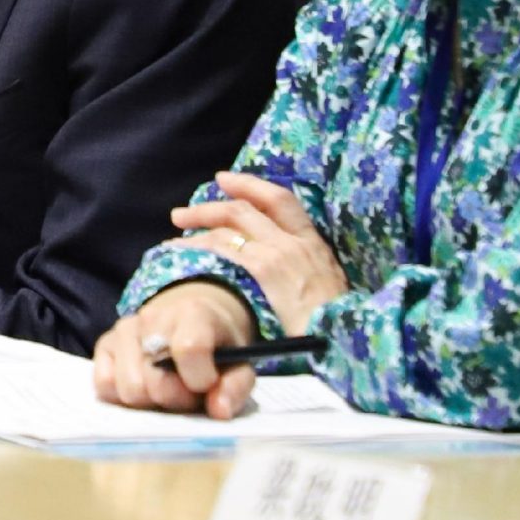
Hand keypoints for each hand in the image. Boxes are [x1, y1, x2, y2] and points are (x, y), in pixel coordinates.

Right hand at [91, 281, 260, 419]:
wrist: (192, 318)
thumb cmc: (218, 347)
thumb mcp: (240, 365)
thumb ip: (234, 388)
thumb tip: (218, 410)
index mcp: (193, 314)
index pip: (189, 349)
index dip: (200, 379)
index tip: (207, 385)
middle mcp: (152, 317)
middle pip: (154, 381)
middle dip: (174, 397)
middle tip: (187, 392)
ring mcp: (123, 329)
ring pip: (129, 388)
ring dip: (149, 400)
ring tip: (166, 388)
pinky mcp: (104, 344)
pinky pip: (104, 385)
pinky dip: (123, 395)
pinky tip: (143, 384)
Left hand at [169, 171, 349, 334]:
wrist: (344, 340)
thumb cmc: (336, 324)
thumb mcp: (332, 288)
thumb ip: (309, 271)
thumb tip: (291, 274)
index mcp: (313, 244)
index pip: (281, 201)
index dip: (250, 185)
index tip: (225, 180)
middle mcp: (293, 242)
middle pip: (244, 209)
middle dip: (210, 206)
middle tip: (183, 212)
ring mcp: (276, 253)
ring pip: (227, 226)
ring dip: (197, 225)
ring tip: (175, 234)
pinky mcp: (261, 270)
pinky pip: (221, 249)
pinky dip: (197, 248)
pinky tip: (180, 253)